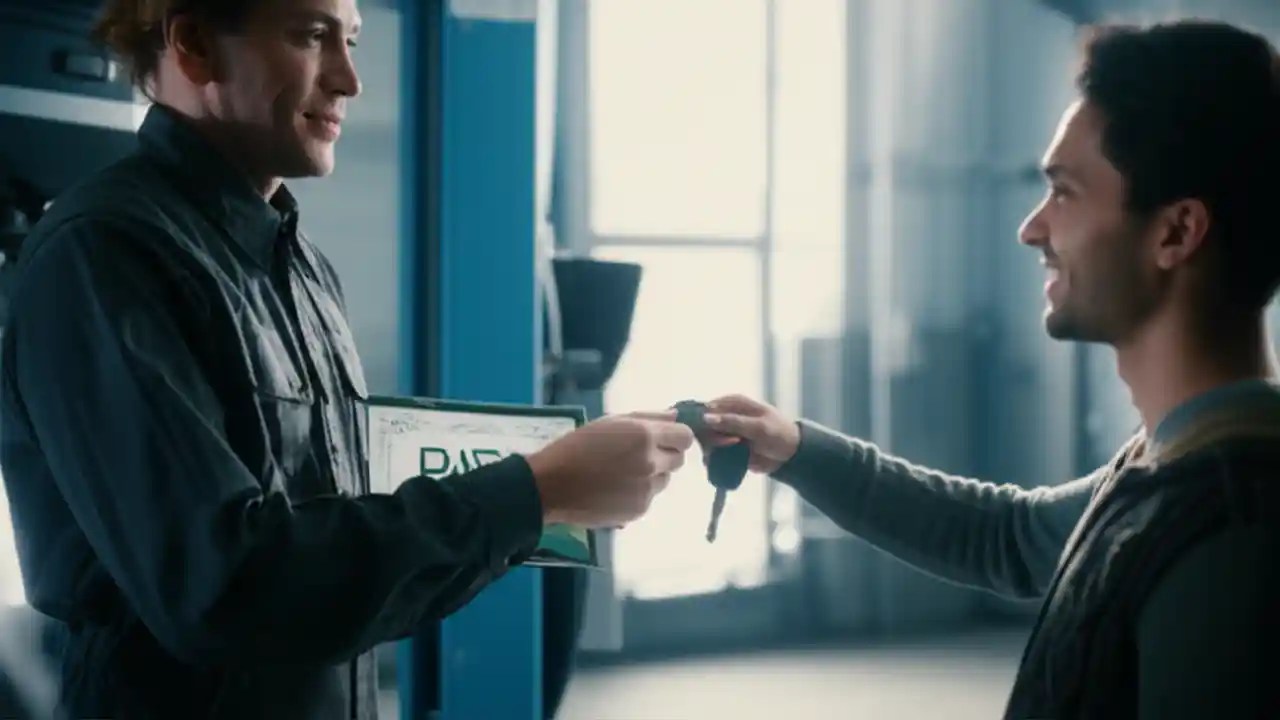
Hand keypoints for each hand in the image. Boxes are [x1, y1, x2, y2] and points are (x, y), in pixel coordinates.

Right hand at [525, 410, 694, 527]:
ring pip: (664, 480)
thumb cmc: (577, 446)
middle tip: (638, 455)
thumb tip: (676, 417)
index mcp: (644, 436)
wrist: (552, 485)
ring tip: (621, 474)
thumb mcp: (611, 422)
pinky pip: (649, 498)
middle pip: (679, 460)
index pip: (685, 437)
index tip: (663, 438)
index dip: (675, 437)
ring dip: (652, 476)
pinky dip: (638, 493)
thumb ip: (648, 417)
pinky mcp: (639, 510)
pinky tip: (614, 490)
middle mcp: (651, 463)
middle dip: (665, 456)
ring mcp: (646, 490)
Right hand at [700, 394, 800, 475]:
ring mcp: (727, 433)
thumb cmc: (778, 434)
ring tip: (727, 454)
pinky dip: (713, 459)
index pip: (708, 408)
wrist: (791, 455)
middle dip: (710, 438)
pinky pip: (714, 453)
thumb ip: (732, 422)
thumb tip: (706, 418)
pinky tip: (716, 463)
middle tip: (728, 445)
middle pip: (705, 426)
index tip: (711, 433)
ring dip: (712, 450)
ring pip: (707, 440)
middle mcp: (727, 416)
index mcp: (734, 403)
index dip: (704, 421)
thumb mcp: (757, 427)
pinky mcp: (728, 448)